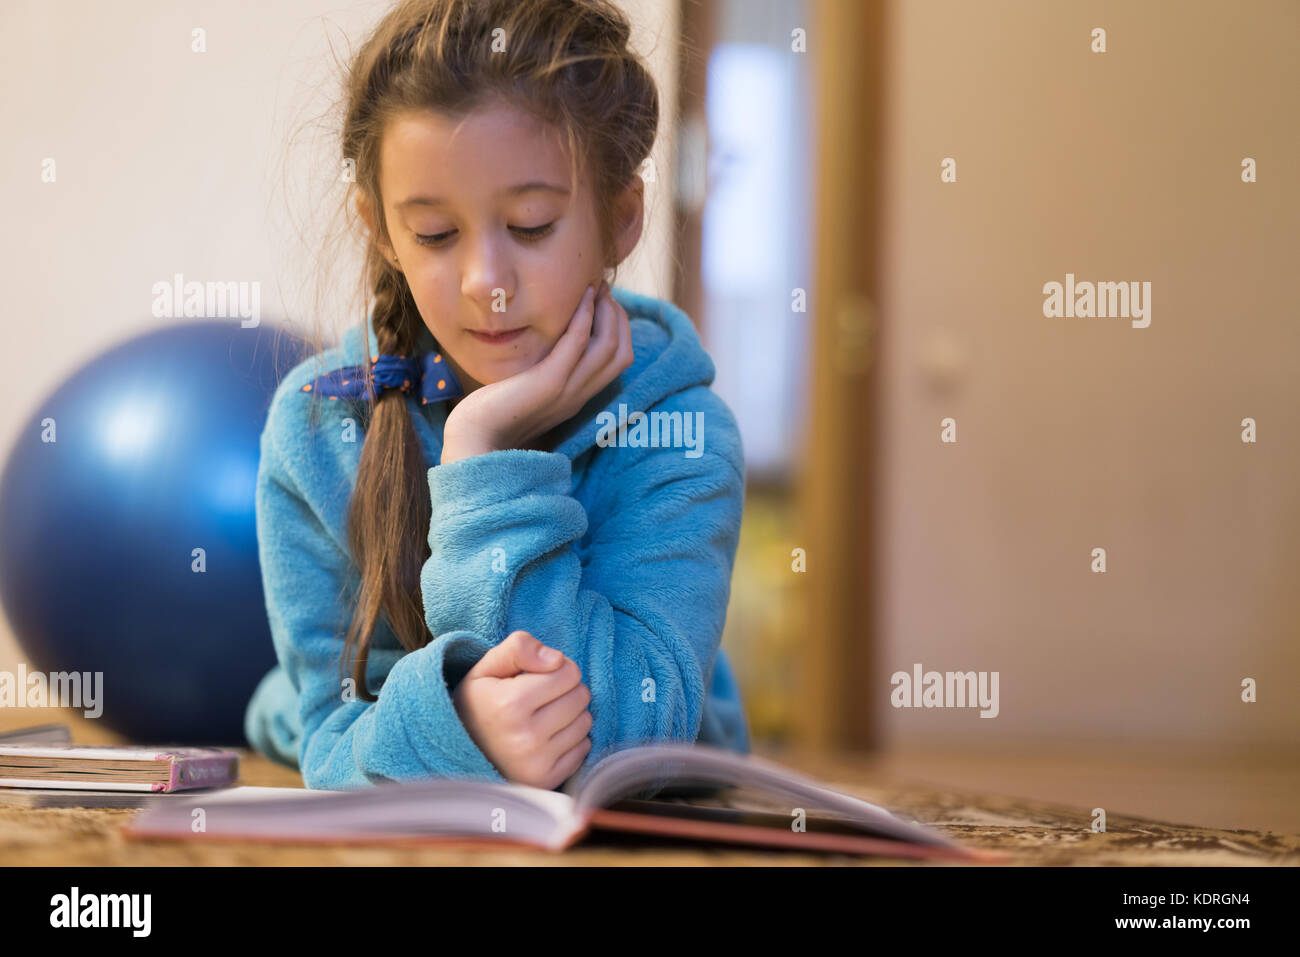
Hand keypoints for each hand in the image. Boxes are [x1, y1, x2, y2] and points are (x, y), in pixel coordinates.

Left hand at [440, 280, 632, 463]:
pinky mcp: (549, 383)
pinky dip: (584, 317)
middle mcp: (579, 395)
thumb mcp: (528, 389)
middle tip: (602, 289)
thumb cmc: (492, 414)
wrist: (474, 440)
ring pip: (609, 348)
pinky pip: (577, 345)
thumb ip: (543, 372)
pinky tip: (581, 296)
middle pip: (621, 353)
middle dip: (618, 317)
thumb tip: (544, 347)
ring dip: (607, 312)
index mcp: (576, 397)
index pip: (618, 361)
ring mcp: (567, 390)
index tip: (604, 302)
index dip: (620, 328)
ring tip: (595, 287)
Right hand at [451, 630, 593, 789]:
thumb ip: (519, 648)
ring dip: (571, 715)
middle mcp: (525, 736)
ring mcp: (536, 762)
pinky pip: (584, 749)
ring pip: (585, 722)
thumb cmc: (478, 704)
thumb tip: (557, 659)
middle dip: (566, 690)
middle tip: (542, 697)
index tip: (538, 676)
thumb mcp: (487, 667)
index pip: (568, 672)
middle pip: (581, 696)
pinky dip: (572, 740)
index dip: (556, 668)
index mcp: (509, 703)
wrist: (458, 751)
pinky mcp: (546, 780)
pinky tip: (547, 738)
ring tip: (543, 717)